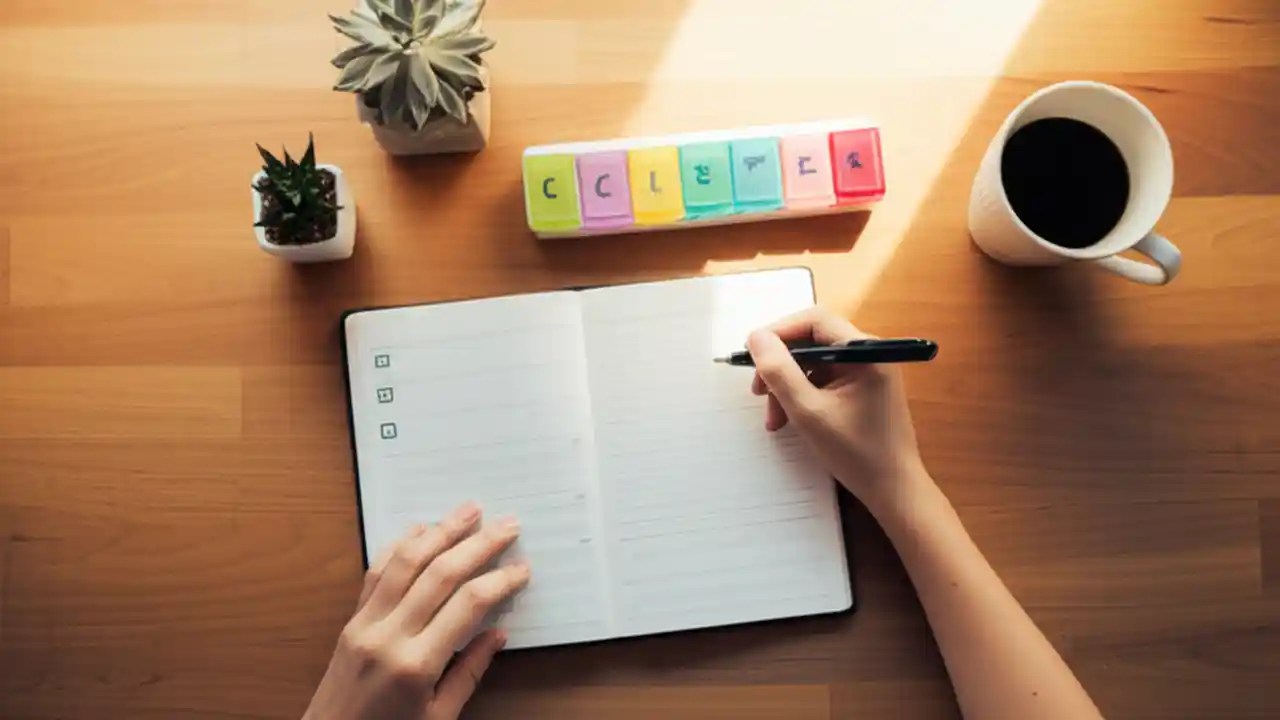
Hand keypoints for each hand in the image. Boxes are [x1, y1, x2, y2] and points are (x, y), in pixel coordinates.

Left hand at [303, 503, 529, 719]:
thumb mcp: (438, 718)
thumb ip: (468, 673)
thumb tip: (497, 633)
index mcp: (416, 665)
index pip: (467, 606)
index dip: (499, 582)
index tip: (521, 569)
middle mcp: (388, 635)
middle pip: (440, 574)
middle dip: (478, 545)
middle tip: (507, 525)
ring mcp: (366, 623)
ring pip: (406, 562)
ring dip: (440, 531)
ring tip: (468, 511)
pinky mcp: (351, 620)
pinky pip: (376, 572)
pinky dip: (400, 546)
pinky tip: (421, 530)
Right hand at [747, 307, 929, 512]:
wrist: (894, 490)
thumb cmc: (856, 453)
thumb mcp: (808, 412)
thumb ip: (780, 372)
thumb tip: (756, 337)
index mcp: (865, 352)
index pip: (815, 321)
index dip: (779, 332)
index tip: (752, 354)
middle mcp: (868, 354)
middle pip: (812, 342)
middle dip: (781, 366)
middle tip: (757, 392)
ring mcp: (866, 371)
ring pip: (814, 364)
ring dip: (788, 386)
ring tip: (773, 418)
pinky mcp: (862, 388)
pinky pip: (824, 380)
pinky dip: (802, 396)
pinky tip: (789, 420)